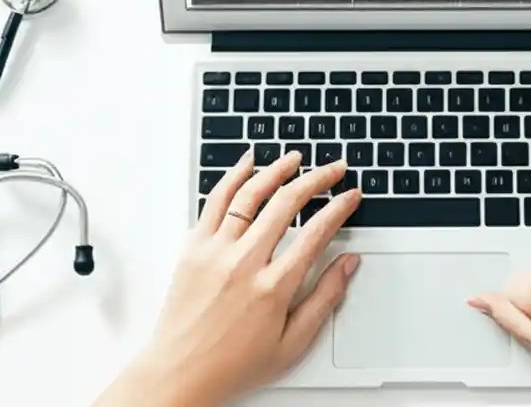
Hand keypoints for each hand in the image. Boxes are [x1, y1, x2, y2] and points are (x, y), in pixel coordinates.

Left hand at [95, 151, 361, 406]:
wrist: (180, 372)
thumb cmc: (233, 364)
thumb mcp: (292, 343)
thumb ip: (325, 299)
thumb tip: (348, 265)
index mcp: (273, 288)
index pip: (316, 232)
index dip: (339, 208)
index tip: (350, 197)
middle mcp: (245, 263)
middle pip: (287, 203)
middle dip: (317, 179)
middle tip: (333, 169)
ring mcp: (216, 251)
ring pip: (250, 194)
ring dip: (277, 170)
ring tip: (295, 158)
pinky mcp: (194, 247)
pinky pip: (215, 201)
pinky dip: (233, 176)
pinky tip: (247, 164)